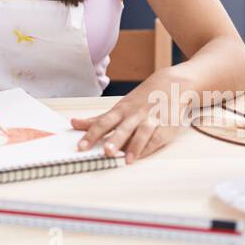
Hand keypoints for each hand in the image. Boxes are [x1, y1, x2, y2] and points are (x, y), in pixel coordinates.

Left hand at [69, 86, 184, 163]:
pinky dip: (149, 147)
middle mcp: (134, 115)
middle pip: (123, 128)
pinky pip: (157, 138)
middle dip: (115, 140)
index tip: (81, 147)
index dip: (91, 135)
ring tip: (127, 160)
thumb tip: (73, 123)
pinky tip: (143, 156)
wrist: (171, 84)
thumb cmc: (140, 100)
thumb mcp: (118, 107)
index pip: (103, 123)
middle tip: (106, 152)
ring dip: (135, 146)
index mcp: (121, 110)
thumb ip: (98, 119)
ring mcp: (151, 120)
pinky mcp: (166, 127)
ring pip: (142, 133)